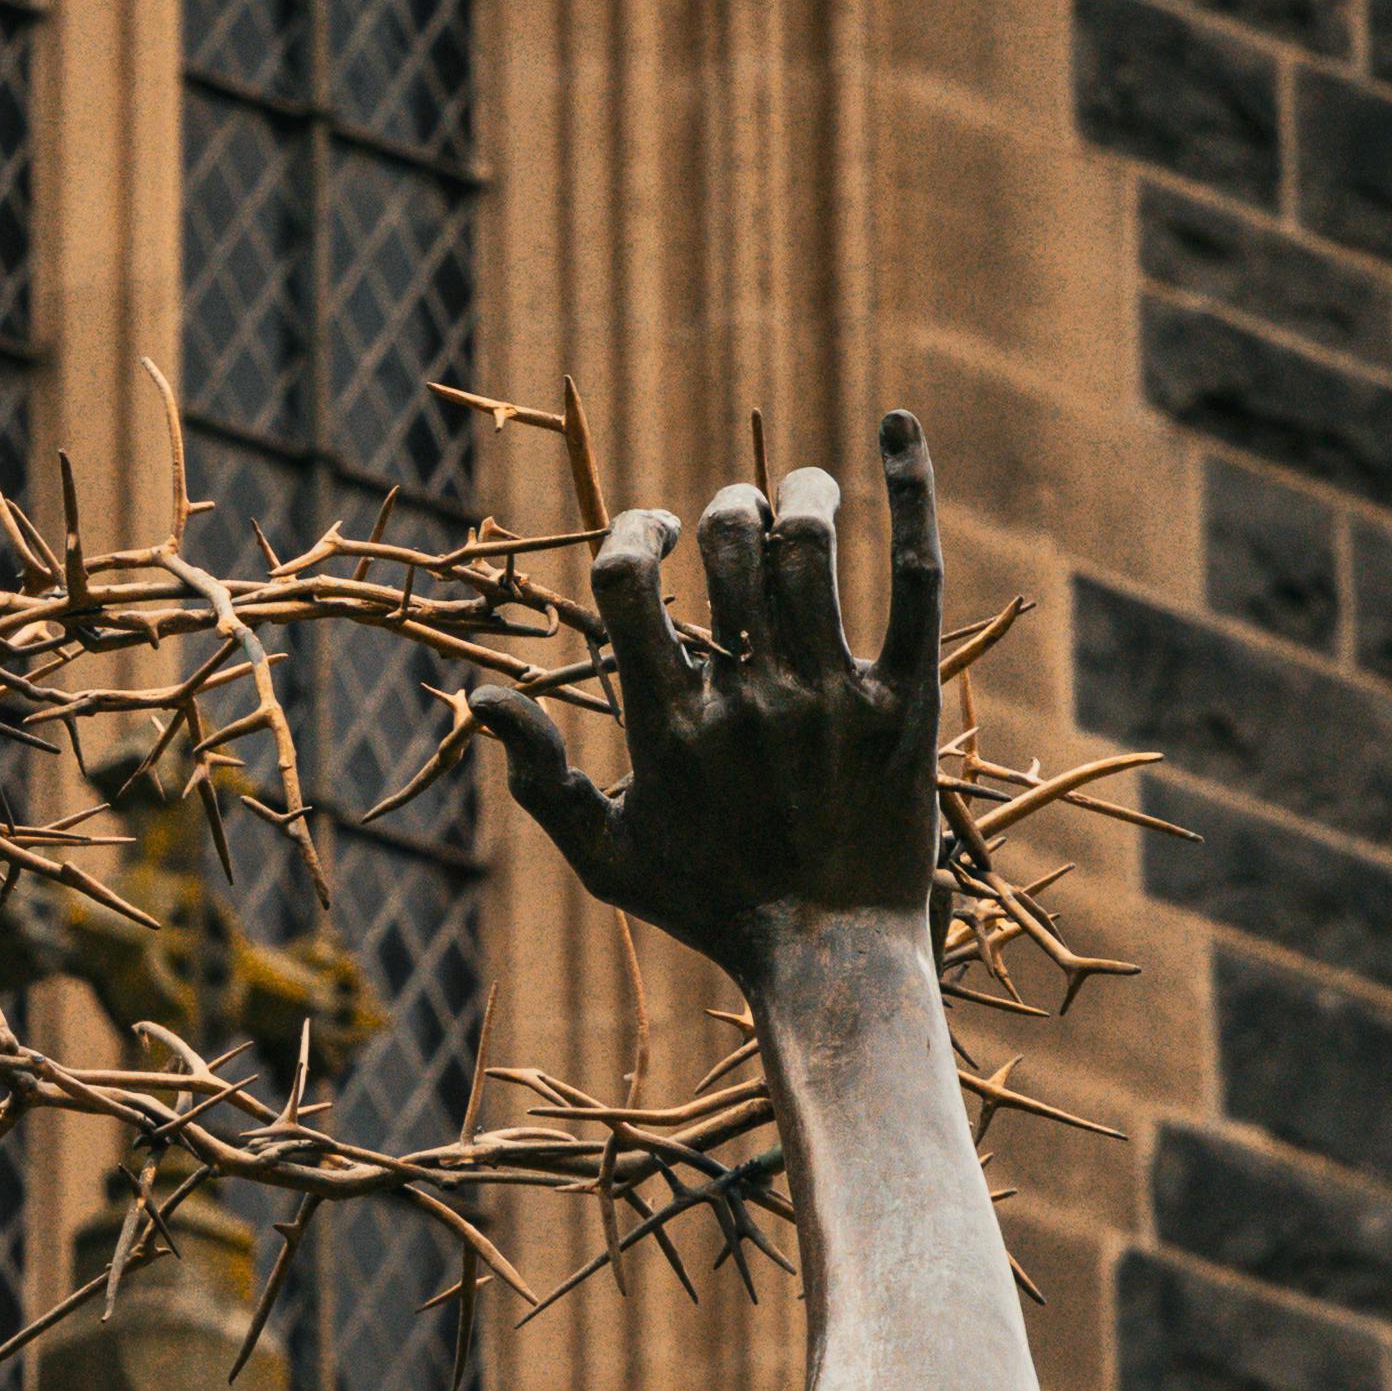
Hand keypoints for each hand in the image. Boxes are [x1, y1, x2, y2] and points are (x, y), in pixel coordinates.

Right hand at [473, 409, 944, 980]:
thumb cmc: (713, 911)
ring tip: (800, 496)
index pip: (628, 579)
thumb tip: (476, 702)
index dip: (634, 529)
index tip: (657, 532)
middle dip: (726, 510)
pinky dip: (909, 491)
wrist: (834, 962)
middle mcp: (748, 698)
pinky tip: (896, 428)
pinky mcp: (906, 702)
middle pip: (726, 543)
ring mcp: (832, 696)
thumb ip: (538, 780)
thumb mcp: (605, 858)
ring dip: (798, 494)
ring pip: (810, 545)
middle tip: (738, 527)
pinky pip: (914, 578)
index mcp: (669, 724)